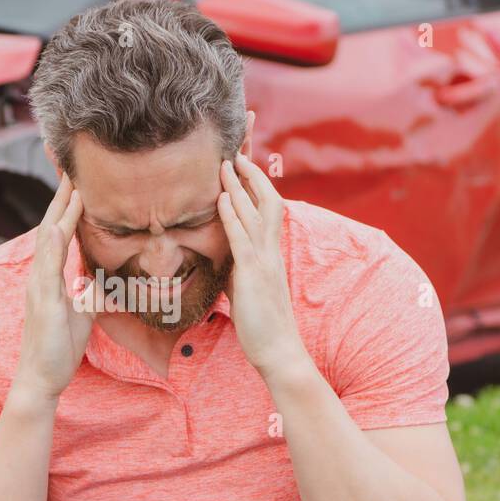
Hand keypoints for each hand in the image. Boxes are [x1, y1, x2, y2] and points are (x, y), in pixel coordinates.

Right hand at [13, 172, 100, 402]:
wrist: (42, 379)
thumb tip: (102, 281)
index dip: (69, 201)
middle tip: (69, 160)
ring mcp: (40, 287)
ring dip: (58, 210)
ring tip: (69, 181)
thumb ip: (88, 292)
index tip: (78, 174)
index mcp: (51, 273)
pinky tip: (57, 226)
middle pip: (51, 223)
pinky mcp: (43, 303)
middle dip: (61, 192)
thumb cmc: (59, 347)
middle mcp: (41, 274)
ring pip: (47, 240)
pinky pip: (47, 270)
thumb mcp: (82, 313)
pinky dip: (52, 246)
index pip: (60, 228)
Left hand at [217, 152, 310, 378]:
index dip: (259, 183)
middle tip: (237, 150)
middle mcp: (271, 250)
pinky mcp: (253, 274)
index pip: (268, 208)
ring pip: (255, 213)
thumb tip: (223, 256)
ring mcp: (264, 261)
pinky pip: (242, 238)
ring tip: (224, 164)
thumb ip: (238, 266)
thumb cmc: (261, 323)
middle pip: (268, 200)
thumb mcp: (247, 286)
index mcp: (271, 252)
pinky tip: (222, 198)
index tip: (245, 163)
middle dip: (253, 174)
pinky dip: (232, 215)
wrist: (277, 350)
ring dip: (239, 186)